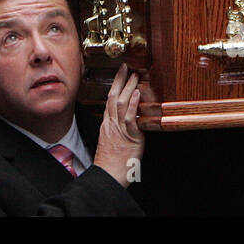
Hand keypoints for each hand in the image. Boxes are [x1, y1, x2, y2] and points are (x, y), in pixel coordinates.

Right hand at [92, 64, 144, 187]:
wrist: (108, 176)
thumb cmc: (111, 163)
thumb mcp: (111, 142)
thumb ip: (116, 129)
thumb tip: (125, 120)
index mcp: (107, 125)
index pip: (109, 100)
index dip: (115, 85)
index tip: (120, 73)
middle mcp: (111, 124)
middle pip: (113, 97)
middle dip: (120, 81)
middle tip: (127, 67)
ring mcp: (119, 129)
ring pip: (120, 104)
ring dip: (128, 88)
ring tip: (134, 75)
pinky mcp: (129, 137)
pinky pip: (130, 118)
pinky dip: (132, 105)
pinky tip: (137, 94)